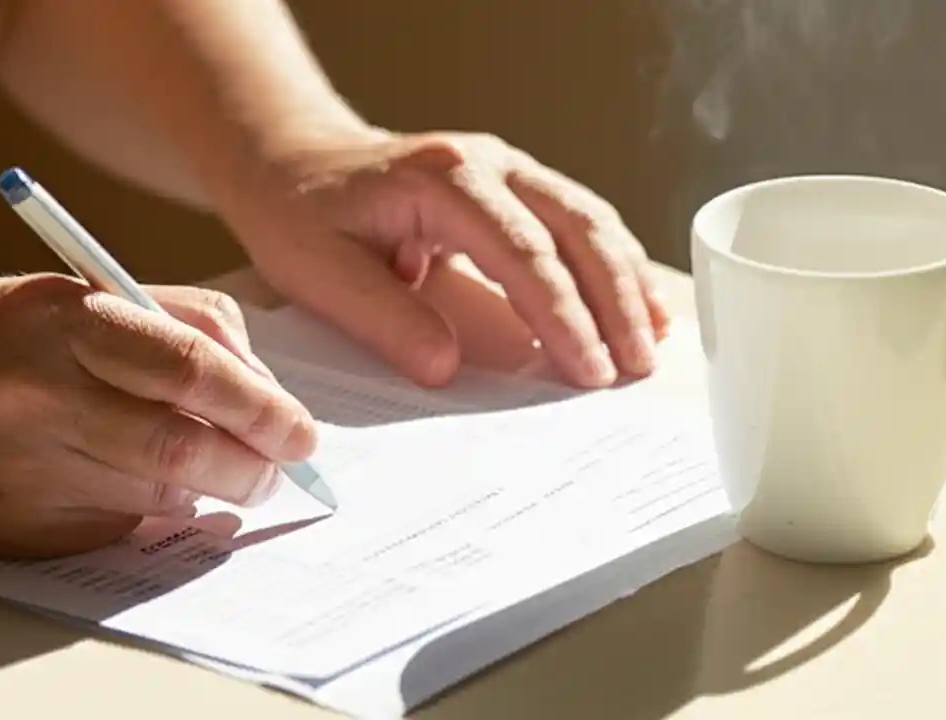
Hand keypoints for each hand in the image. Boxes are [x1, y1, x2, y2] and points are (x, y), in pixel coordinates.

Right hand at [0, 274, 315, 557]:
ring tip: (216, 469)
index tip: (302, 432)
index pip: (192, 367)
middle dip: (254, 464)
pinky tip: (139, 481)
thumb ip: (181, 326)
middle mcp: (42, 395)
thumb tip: (265, 389)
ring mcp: (29, 468)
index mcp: (66, 321)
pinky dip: (156, 507)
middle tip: (279, 467)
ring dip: (209, 486)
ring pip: (162, 490)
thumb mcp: (78, 294)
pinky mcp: (25, 527)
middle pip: (185, 446)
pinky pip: (124, 523)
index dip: (263, 405)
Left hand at [226, 129, 669, 387]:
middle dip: (615, 302)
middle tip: (636, 367)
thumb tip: (446, 366)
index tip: (588, 370)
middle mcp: (488, 162)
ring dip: (626, 282)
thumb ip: (382, 317)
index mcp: (442, 180)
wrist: (294, 160)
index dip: (563, 317)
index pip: (524, 253)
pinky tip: (638, 301)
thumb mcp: (318, 271)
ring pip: (591, 219)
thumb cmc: (302, 213)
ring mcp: (508, 167)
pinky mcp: (516, 183)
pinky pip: (580, 218)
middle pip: (577, 229)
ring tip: (651, 343)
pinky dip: (614, 261)